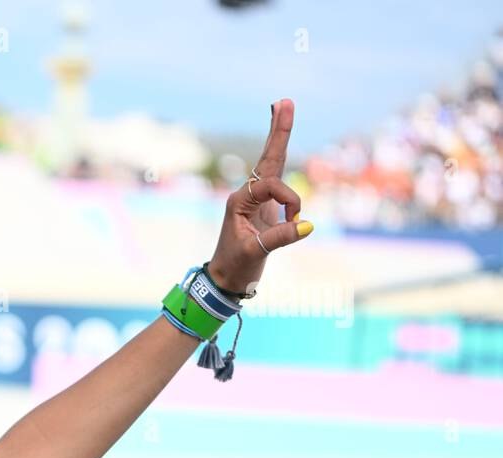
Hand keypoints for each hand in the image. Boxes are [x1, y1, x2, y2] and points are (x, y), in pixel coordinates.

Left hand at [207, 98, 312, 294]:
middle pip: (268, 158)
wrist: (225, 280)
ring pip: (272, 163)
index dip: (289, 200)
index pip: (272, 186)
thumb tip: (308, 225)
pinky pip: (277, 177)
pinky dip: (281, 155)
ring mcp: (255, 199)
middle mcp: (246, 194)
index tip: (296, 221)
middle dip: (278, 131)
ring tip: (282, 106)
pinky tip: (280, 139)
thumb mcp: (256, 252)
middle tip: (283, 101)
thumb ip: (280, 237)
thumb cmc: (236, 266)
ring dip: (279, 135)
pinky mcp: (265, 206)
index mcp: (239, 201)